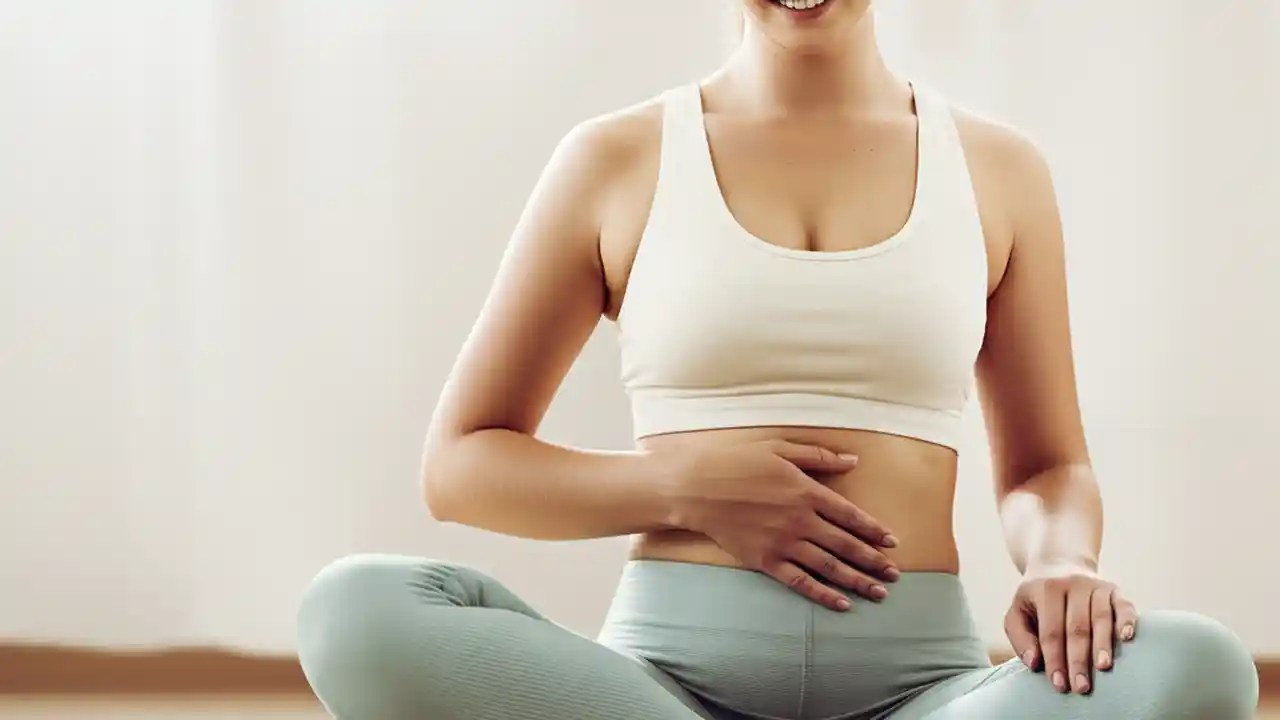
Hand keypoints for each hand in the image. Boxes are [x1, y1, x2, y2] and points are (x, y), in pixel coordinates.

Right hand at [666, 440, 899, 610]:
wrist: (696, 487)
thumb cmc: (736, 461)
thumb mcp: (778, 447)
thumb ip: (818, 455)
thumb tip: (852, 460)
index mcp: (806, 491)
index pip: (850, 514)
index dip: (873, 530)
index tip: (892, 542)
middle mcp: (800, 520)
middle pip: (846, 544)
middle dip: (874, 561)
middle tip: (895, 575)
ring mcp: (783, 543)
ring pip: (829, 566)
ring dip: (857, 581)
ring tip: (879, 593)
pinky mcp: (765, 560)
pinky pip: (800, 581)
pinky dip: (823, 594)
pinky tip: (841, 603)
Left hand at [1005, 564, 1139, 694]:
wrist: (1058, 564)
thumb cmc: (1037, 599)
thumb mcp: (1018, 612)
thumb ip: (1020, 637)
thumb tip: (1034, 663)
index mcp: (1045, 591)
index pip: (1051, 631)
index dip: (1055, 659)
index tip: (1059, 684)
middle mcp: (1072, 585)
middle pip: (1077, 627)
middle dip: (1079, 660)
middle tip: (1082, 687)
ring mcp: (1095, 586)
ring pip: (1101, 618)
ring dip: (1103, 644)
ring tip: (1103, 668)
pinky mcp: (1114, 590)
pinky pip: (1124, 605)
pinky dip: (1127, 621)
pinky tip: (1127, 638)